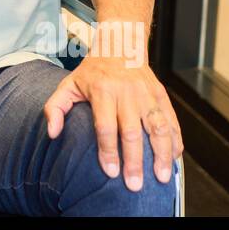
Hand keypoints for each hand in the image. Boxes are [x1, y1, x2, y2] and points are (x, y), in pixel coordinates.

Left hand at [43, 51, 182, 190]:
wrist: (120, 44)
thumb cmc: (93, 70)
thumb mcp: (68, 84)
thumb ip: (55, 107)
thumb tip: (52, 133)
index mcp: (103, 91)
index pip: (106, 126)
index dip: (108, 151)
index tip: (111, 172)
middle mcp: (127, 93)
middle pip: (132, 132)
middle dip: (134, 161)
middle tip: (134, 184)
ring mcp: (146, 94)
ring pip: (158, 128)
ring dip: (162, 154)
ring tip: (161, 176)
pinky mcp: (161, 95)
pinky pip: (171, 120)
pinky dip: (176, 140)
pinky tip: (175, 157)